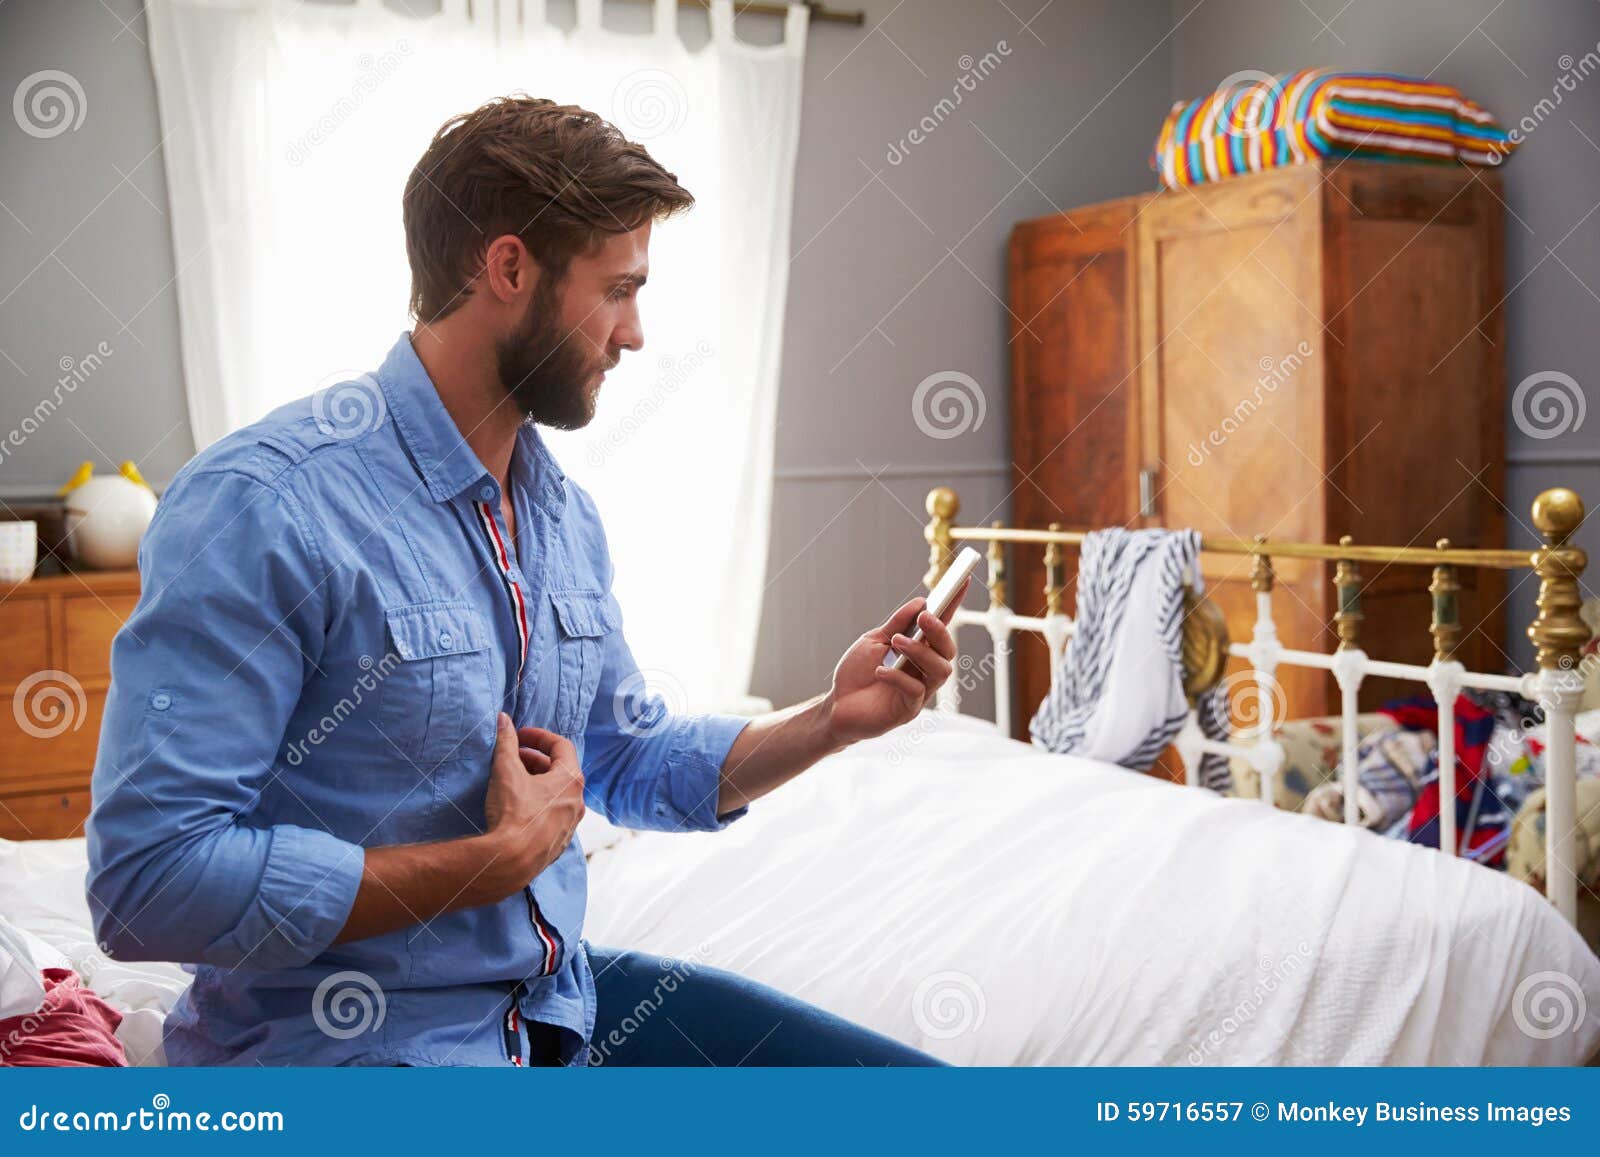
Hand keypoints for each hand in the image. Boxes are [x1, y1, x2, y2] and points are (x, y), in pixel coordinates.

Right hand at [482, 713, 584, 890]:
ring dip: (536, 783)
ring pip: (556, 795)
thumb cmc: (513, 813)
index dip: (539, 736)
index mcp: (571, 780)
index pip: (561, 746)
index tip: (519, 736)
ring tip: (512, 781)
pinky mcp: (558, 843)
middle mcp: (577, 802)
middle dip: (534, 760)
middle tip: (511, 757)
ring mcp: (570, 825)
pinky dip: (538, 805)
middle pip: (559, 770)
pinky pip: (552, 816)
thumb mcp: (506, 771)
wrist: (511, 861)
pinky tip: (517, 808)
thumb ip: (506, 742)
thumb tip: (503, 719)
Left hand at [822, 579, 965, 745]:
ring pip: (940, 670)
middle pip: (948, 650)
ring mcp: (920, 692)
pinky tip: (880, 671)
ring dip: (920, 652)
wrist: (836, 705)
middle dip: (939, 631)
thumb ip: (897, 624)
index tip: (961, 581)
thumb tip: (922, 602)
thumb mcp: (874, 641)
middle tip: (924, 617)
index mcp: (919, 651)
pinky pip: (915, 692)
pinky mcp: (908, 710)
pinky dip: (898, 677)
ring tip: (897, 642)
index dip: (954, 605)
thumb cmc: (857, 673)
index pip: (941, 626)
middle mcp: (924, 671)